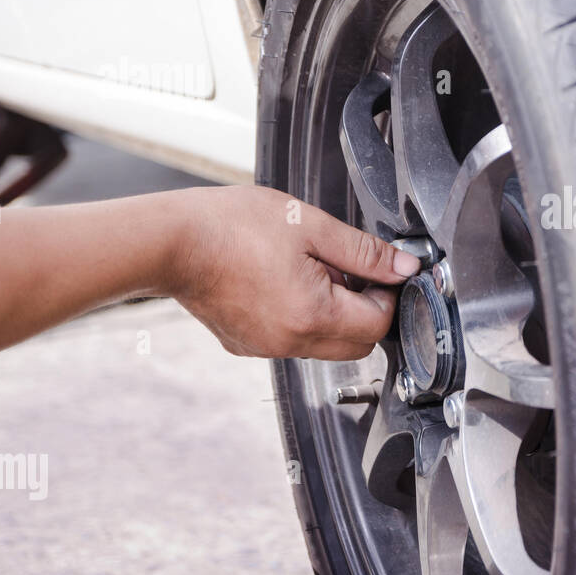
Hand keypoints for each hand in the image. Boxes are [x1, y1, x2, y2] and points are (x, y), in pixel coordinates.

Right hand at [172, 185, 420, 359]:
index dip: (387, 295)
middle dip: (365, 310)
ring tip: (309, 271)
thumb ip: (365, 252)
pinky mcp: (247, 346)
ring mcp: (267, 348)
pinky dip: (302, 319)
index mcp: (313, 316)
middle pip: (358, 345)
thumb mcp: (311, 225)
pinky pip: (293, 342)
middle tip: (346, 270)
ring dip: (333, 314)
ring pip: (325, 345)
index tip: (377, 271)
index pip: (379, 325)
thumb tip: (404, 267)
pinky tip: (283, 283)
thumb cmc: (232, 226)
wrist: (171, 241)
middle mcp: (291, 343)